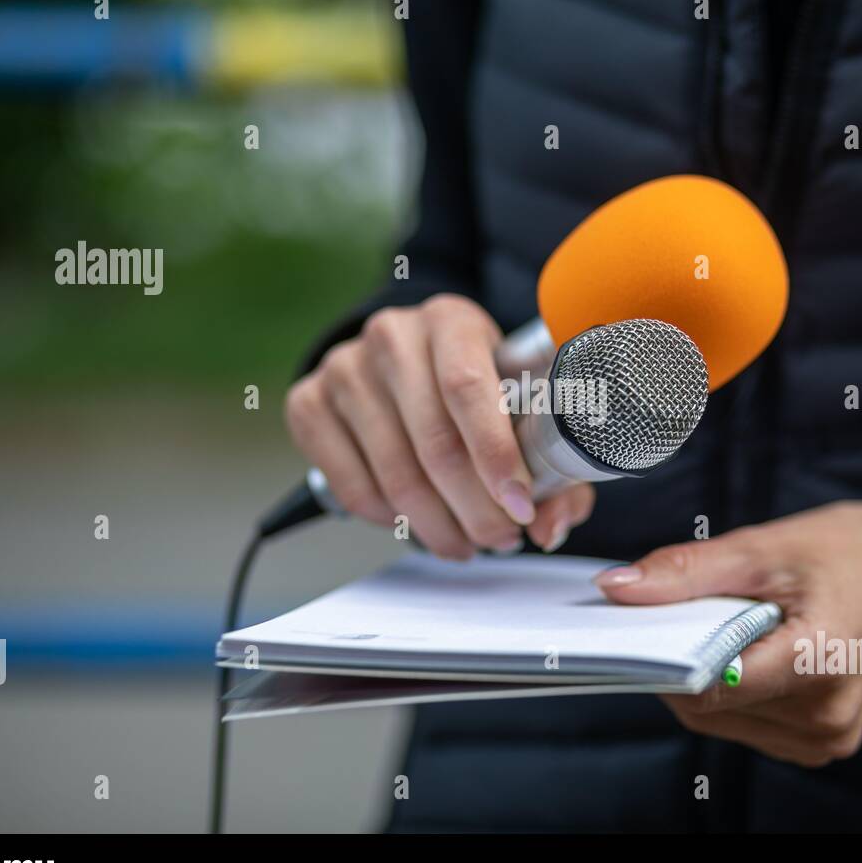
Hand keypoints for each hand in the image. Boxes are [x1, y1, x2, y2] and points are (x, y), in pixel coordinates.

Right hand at [285, 294, 593, 558]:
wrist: (402, 362)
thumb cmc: (474, 386)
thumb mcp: (521, 406)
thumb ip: (553, 468)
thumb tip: (549, 526)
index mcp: (451, 321)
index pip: (468, 387)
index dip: (496, 455)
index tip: (520, 506)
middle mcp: (392, 336)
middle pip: (434, 442)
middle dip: (475, 508)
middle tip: (500, 537)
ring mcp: (343, 369)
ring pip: (395, 474)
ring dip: (438, 525)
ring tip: (468, 541)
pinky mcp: (309, 404)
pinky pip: (353, 487)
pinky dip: (392, 520)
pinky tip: (420, 522)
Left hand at [594, 500, 861, 766]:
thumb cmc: (849, 554)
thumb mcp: (765, 547)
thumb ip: (688, 572)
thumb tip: (617, 589)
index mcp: (819, 661)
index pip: (710, 686)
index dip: (667, 656)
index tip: (643, 623)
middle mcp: (825, 715)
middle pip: (710, 708)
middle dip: (684, 662)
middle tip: (689, 611)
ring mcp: (826, 737)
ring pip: (722, 722)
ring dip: (707, 679)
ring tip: (734, 627)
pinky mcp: (821, 743)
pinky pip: (749, 726)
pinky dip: (732, 692)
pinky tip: (749, 652)